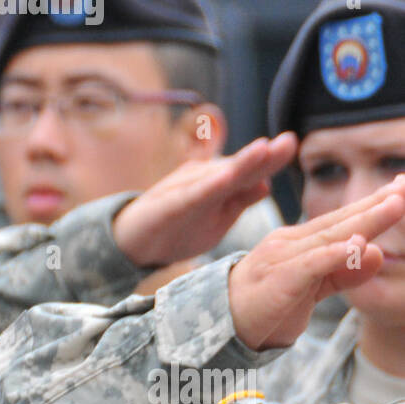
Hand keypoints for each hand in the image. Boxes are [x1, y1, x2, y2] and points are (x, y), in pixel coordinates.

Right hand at [113, 133, 298, 268]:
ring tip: (263, 150)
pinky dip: (208, 187)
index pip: (249, 171)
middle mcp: (203, 182)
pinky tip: (225, 178)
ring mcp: (185, 193)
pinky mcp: (168, 207)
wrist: (130, 242)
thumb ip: (238, 199)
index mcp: (218, 186)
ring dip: (240, 164)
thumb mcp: (213, 215)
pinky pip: (191, 197)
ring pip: (217, 177)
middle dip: (262, 155)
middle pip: (237, 168)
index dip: (271, 158)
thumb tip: (266, 185)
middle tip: (288, 141)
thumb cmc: (174, 226)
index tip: (291, 144)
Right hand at [228, 175, 404, 349]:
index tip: (401, 187)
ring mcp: (280, 259)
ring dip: (364, 221)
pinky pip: (310, 265)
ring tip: (395, 205)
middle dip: (377, 204)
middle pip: (340, 222)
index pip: (342, 220)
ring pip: (329, 238)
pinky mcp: (277, 281)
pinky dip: (334, 255)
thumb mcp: (311, 289)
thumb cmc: (264, 308)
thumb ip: (342, 272)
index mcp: (297, 242)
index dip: (373, 203)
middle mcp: (289, 243)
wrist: (218, 329)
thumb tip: (377, 253)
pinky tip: (356, 246)